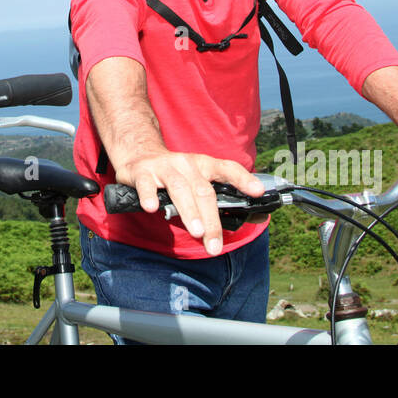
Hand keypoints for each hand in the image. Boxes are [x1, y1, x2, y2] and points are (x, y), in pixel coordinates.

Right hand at [116, 149, 264, 255]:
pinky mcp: (142, 172)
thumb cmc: (175, 173)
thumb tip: (258, 217)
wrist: (138, 152)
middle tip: (215, 244)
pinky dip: (149, 196)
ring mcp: (164, 167)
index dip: (243, 179)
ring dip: (190, 211)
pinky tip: (152, 208)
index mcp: (203, 165)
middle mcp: (186, 164)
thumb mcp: (198, 180)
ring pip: (180, 189)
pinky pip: (147, 185)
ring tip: (197, 232)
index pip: (227, 169)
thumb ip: (223, 199)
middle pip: (203, 191)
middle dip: (211, 220)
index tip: (258, 191)